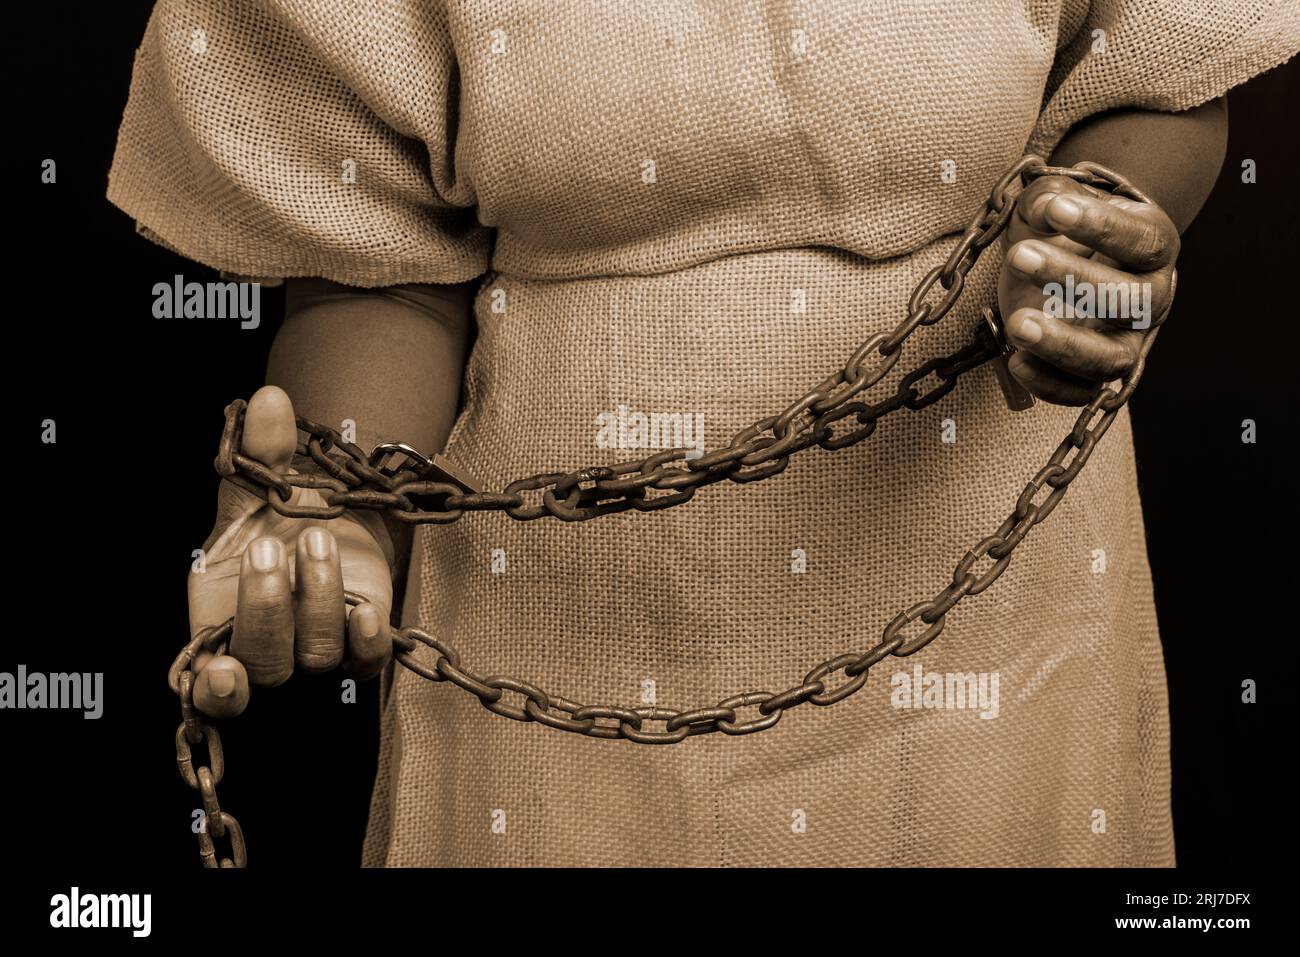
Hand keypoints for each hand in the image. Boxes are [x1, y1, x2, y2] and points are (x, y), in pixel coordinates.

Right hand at [187, 386, 395, 717]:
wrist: (336, 520)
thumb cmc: (279, 516)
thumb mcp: (261, 488)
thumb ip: (259, 452)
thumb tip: (269, 400)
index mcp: (222, 625)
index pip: (211, 688)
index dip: (216, 691)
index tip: (221, 671)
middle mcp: (270, 650)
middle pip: (268, 664)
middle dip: (268, 608)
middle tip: (271, 547)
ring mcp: (318, 652)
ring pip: (318, 657)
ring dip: (316, 601)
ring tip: (317, 541)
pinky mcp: (363, 642)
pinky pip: (367, 660)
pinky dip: (367, 642)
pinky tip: (368, 612)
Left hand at [997, 174, 1178, 404]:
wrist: (1063, 262)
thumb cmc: (1064, 230)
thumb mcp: (1055, 203)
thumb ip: (1050, 197)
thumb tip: (1043, 206)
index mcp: (1153, 247)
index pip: (1140, 240)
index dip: (1100, 226)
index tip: (1055, 210)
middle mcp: (1151, 299)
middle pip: (1129, 300)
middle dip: (1072, 278)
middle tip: (1020, 255)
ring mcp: (1127, 342)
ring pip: (1110, 358)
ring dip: (1063, 344)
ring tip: (1017, 324)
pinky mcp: (1095, 374)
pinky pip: (1081, 393)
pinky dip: (1049, 384)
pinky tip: (1016, 361)